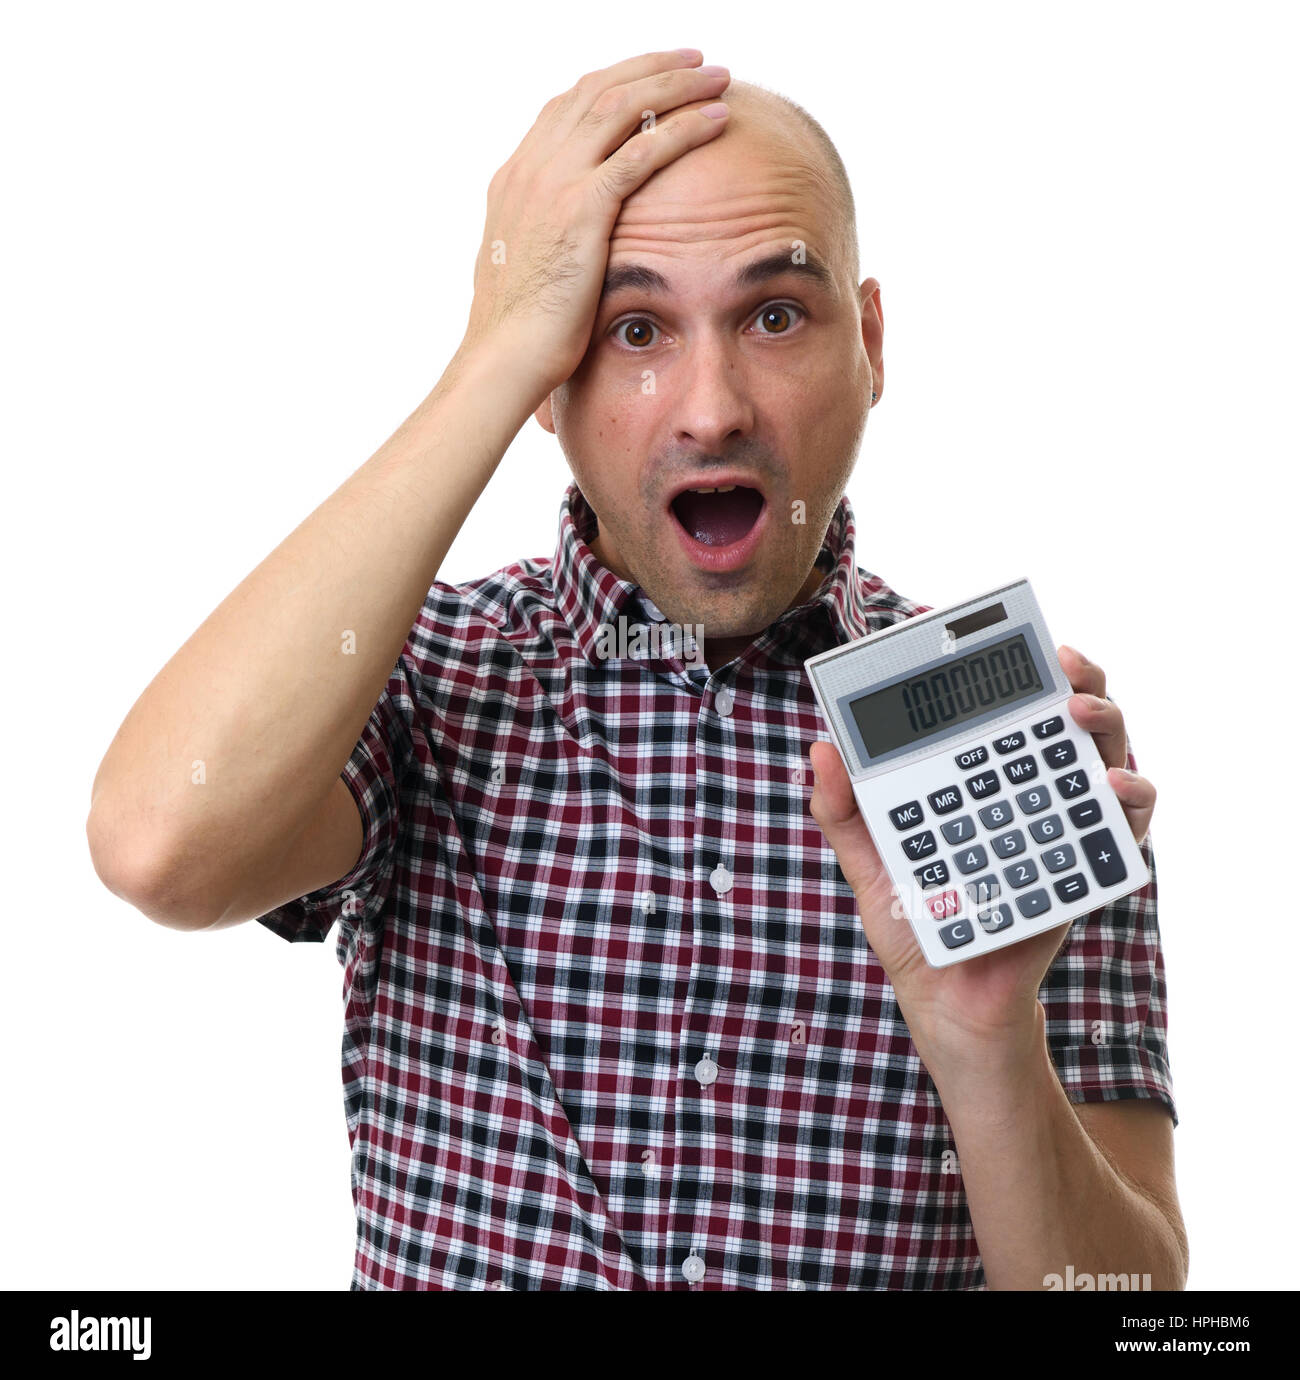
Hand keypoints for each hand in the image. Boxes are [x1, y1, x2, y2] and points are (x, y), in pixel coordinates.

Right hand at [459, 50, 731, 400]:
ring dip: (675, 85)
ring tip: (718, 77)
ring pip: (622, 107)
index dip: (613, 83)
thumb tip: (564, 250)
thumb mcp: (528, 272)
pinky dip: (683, 128)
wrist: (502, 358)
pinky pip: (642, 152)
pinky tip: (717, 119)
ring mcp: (554, 183)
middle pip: (597, 90)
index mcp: (515, 179)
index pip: (566, 107)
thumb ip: (546, 242)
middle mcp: (531, 169)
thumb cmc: (518, 336)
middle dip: (651, 68)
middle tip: (695, 61)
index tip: (650, 77)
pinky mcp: (582, 209)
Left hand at [808, 644, 1157, 1078]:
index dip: (1007, 668)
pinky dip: (1129, 801)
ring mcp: (1061, 825)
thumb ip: (843, 811)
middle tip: (1062, 660)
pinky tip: (1110, 788)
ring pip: (1107, 756)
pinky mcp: (1085, 867)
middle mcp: (1026, 791)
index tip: (998, 638)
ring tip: (1078, 712)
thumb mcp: (867, 863)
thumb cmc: (912, 925)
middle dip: (1075, 677)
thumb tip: (820, 749)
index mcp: (975, 779)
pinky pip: (1125, 827)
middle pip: (1066, 719)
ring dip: (1105, 723)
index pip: (999, 711)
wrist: (948, 1001)